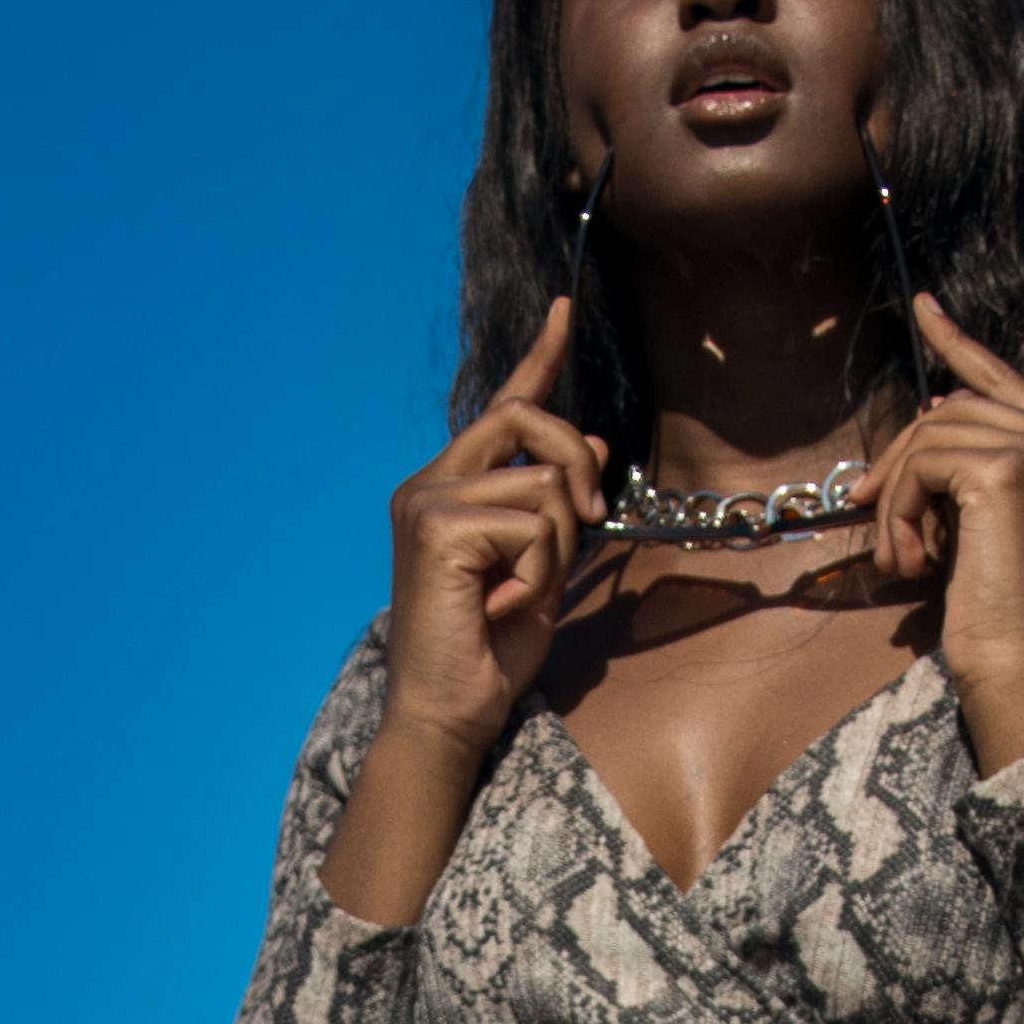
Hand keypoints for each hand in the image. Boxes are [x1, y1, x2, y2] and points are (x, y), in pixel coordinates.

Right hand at [379, 301, 603, 773]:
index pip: (502, 407)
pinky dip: (537, 574)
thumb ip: (559, 508)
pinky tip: (502, 607)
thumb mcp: (543, 569)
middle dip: (574, 463)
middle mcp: (429, 484)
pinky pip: (529, 525)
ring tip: (519, 595)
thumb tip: (597, 447)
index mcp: (450, 489)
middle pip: (524, 418)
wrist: (448, 713)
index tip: (565, 309)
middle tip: (592, 517)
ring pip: (540, 485)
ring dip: (555, 548)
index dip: (539, 358)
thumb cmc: (489, 653)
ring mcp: (426, 501)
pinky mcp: (435, 526)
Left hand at [872, 296, 1023, 766]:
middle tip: (869, 507)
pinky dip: (899, 507)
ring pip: (934, 433)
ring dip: (898, 494)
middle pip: (957, 406)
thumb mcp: (992, 531)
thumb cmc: (1006, 622)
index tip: (924, 307)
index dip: (960, 344)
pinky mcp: (1008, 471)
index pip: (1008, 382)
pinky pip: (923, 460)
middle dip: (903, 455)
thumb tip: (929, 415)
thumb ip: (974, 471)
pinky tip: (908, 559)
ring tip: (902, 556)